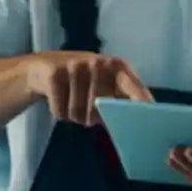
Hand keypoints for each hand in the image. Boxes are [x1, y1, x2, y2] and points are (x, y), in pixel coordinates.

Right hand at [27, 51, 153, 126]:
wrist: (42, 67)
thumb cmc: (81, 82)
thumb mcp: (103, 85)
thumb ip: (121, 102)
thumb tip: (137, 127)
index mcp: (118, 67)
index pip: (136, 90)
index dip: (143, 107)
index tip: (149, 123)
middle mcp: (99, 63)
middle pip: (102, 111)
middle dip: (93, 118)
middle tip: (86, 108)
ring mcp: (76, 66)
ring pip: (79, 114)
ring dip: (74, 116)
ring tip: (71, 101)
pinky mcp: (55, 74)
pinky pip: (61, 112)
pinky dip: (58, 112)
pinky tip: (58, 98)